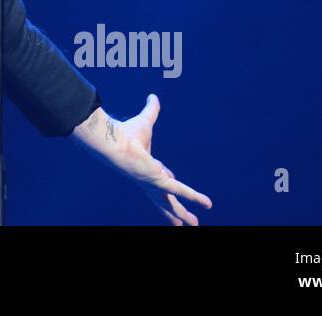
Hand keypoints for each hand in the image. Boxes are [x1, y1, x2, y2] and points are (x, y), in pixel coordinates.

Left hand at [72, 94, 211, 225]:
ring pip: (171, 202)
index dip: (167, 179)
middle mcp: (148, 179)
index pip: (159, 177)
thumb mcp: (145, 121)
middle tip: (183, 220)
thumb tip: (153, 96)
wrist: (114, 142)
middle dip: (174, 209)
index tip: (171, 178)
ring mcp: (153, 183)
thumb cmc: (125, 133)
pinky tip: (207, 203)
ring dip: (183, 214)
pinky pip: (181, 191)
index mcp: (146, 167)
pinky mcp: (158, 182)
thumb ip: (151, 110)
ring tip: (194, 225)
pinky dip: (194, 197)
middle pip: (164, 199)